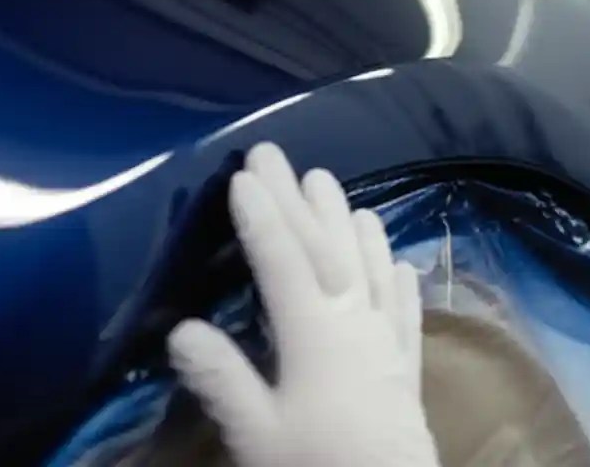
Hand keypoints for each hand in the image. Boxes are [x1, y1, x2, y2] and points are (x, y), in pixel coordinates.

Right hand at [167, 143, 438, 466]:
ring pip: (369, 267)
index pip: (282, 261)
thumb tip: (182, 328)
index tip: (243, 175)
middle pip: (325, 249)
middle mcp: (354, 323)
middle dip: (298, 200)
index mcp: (313, 334)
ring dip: (351, 225)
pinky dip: (400, 280)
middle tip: (277, 155)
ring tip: (338, 190)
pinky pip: (406, 311)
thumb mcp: (257, 435)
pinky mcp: (408, 369)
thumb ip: (223, 379)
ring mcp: (386, 343)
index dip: (261, 217)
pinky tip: (401, 262)